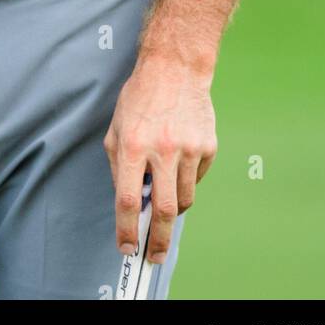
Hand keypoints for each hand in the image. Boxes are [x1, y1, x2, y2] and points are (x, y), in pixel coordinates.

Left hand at [103, 58, 217, 263]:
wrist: (176, 68)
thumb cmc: (140, 98)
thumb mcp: (116, 129)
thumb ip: (119, 167)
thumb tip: (130, 204)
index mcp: (132, 145)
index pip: (127, 199)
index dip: (126, 230)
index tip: (127, 248)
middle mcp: (161, 149)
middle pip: (163, 210)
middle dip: (159, 240)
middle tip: (155, 256)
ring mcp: (188, 148)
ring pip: (184, 199)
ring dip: (173, 206)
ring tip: (165, 189)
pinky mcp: (207, 147)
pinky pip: (196, 179)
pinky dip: (186, 180)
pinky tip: (179, 158)